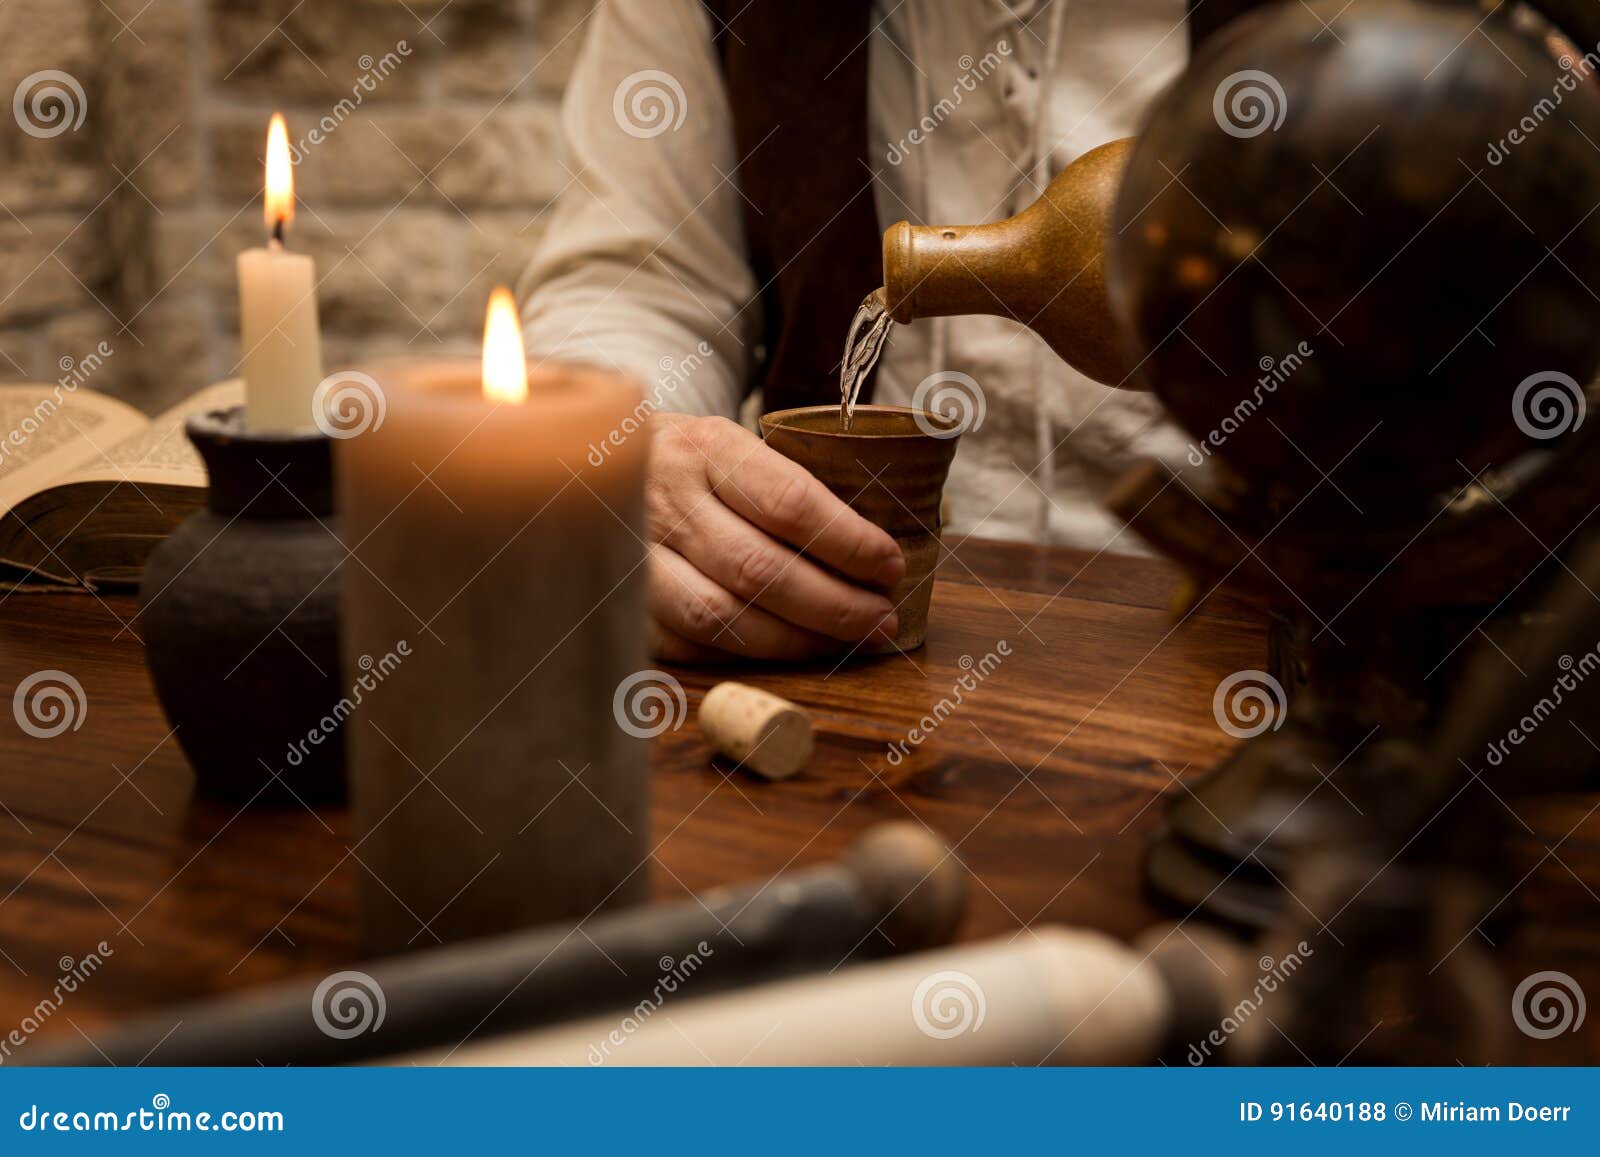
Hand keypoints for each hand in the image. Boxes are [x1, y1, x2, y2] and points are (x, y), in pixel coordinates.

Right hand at [645, 412, 903, 661]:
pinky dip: (747, 654)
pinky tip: (789, 650)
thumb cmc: (685, 461)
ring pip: (723, 617)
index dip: (849, 543)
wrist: (582, 462)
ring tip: (849, 640)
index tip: (890, 566)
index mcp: (703, 446)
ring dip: (797, 640)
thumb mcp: (727, 443)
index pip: (789, 503)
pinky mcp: (621, 603)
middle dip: (834, 604)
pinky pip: (690, 644)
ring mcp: (633, 556)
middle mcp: (663, 499)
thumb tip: (872, 549)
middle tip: (882, 619)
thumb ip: (782, 484)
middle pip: (760, 569)